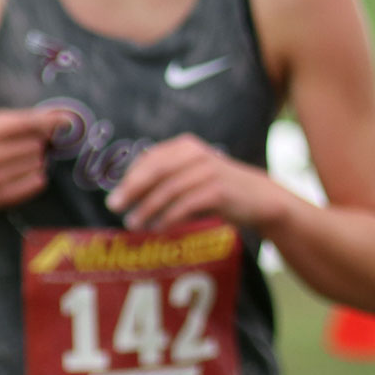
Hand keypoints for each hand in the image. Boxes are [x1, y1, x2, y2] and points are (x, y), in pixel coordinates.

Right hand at [0, 108, 65, 210]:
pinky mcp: (3, 197)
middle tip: (28, 147)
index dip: (49, 122)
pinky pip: (39, 182)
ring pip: (40, 163)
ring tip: (20, 161)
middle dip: (38, 144)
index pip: (25, 124)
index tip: (65, 121)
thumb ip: (19, 118)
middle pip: (37, 145)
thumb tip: (56, 114)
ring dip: (37, 161)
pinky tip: (24, 174)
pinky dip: (37, 176)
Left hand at [106, 134, 277, 231]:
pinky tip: (159, 228)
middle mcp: (197, 154)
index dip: (129, 177)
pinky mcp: (219, 190)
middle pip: (156, 170)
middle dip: (132, 189)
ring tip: (134, 224)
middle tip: (114, 207)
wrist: (259, 198)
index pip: (150, 159)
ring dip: (147, 209)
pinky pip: (186, 205)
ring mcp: (209, 171)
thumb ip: (165, 178)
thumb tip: (123, 194)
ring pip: (169, 189)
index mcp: (187, 146)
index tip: (116, 196)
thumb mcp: (191, 176)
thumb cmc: (218, 189)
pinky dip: (168, 218)